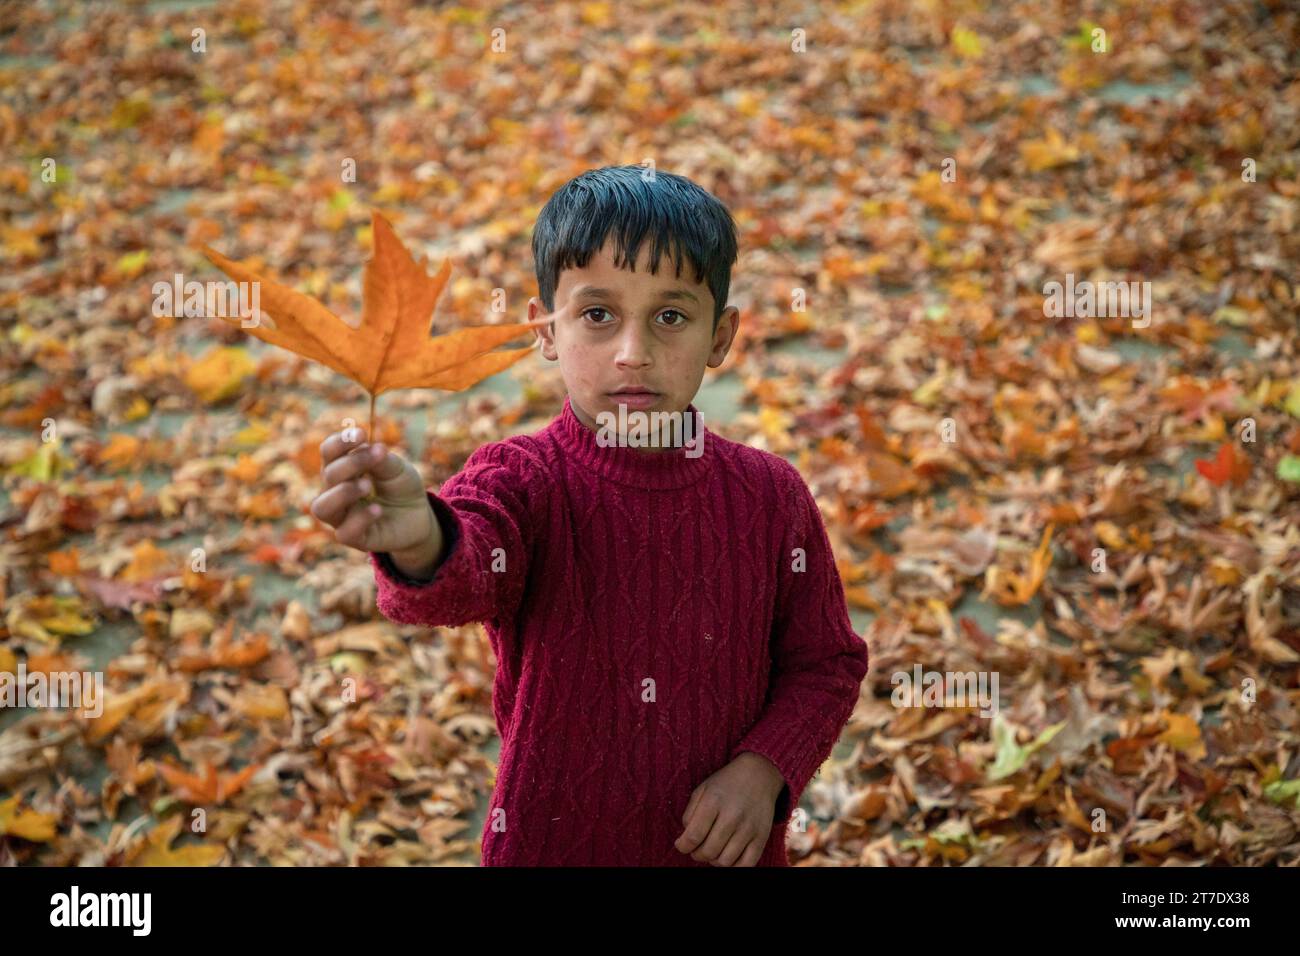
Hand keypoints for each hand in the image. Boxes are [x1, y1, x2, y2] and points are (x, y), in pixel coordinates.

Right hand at [311, 425, 438, 558]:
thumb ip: (380, 459)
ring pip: (322, 507)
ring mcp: (343, 517)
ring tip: (367, 484)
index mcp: (342, 470)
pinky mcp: (355, 538)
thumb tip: (369, 447)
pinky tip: (378, 510)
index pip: (327, 453)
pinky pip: (344, 532)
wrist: (419, 515)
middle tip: (376, 455)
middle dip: (350, 463)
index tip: (361, 433)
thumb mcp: (397, 468)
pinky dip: (359, 519)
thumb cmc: (400, 487)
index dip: (339, 442)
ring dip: (342, 493)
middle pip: (327, 476)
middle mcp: (335, 492)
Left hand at [675, 752, 785, 866]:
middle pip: (708, 851)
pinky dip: (733, 866)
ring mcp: (748, 828)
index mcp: (713, 802)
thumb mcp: (703, 790)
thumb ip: (690, 814)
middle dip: (697, 854)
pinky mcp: (762, 837)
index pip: (693, 836)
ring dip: (713, 861)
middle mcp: (732, 816)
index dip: (683, 846)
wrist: (759, 775)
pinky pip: (746, 866)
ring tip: (712, 850)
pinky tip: (727, 856)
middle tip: (697, 848)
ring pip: (724, 862)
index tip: (681, 845)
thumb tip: (685, 840)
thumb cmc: (726, 784)